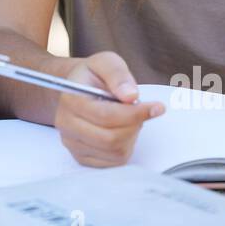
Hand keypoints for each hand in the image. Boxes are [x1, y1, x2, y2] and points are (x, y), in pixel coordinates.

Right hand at [53, 52, 163, 166]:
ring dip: (131, 136)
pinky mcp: (81, 157)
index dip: (136, 114)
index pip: (106, 116)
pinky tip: (122, 131)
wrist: (78, 88)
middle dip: (134, 125)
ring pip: (114, 152)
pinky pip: (113, 162)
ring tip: (128, 119)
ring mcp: (72, 143)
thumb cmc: (93, 76)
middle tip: (141, 111)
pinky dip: (125, 147)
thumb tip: (130, 96)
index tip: (158, 107)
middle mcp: (66, 124)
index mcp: (70, 99)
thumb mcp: (106, 62)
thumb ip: (118, 75)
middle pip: (110, 138)